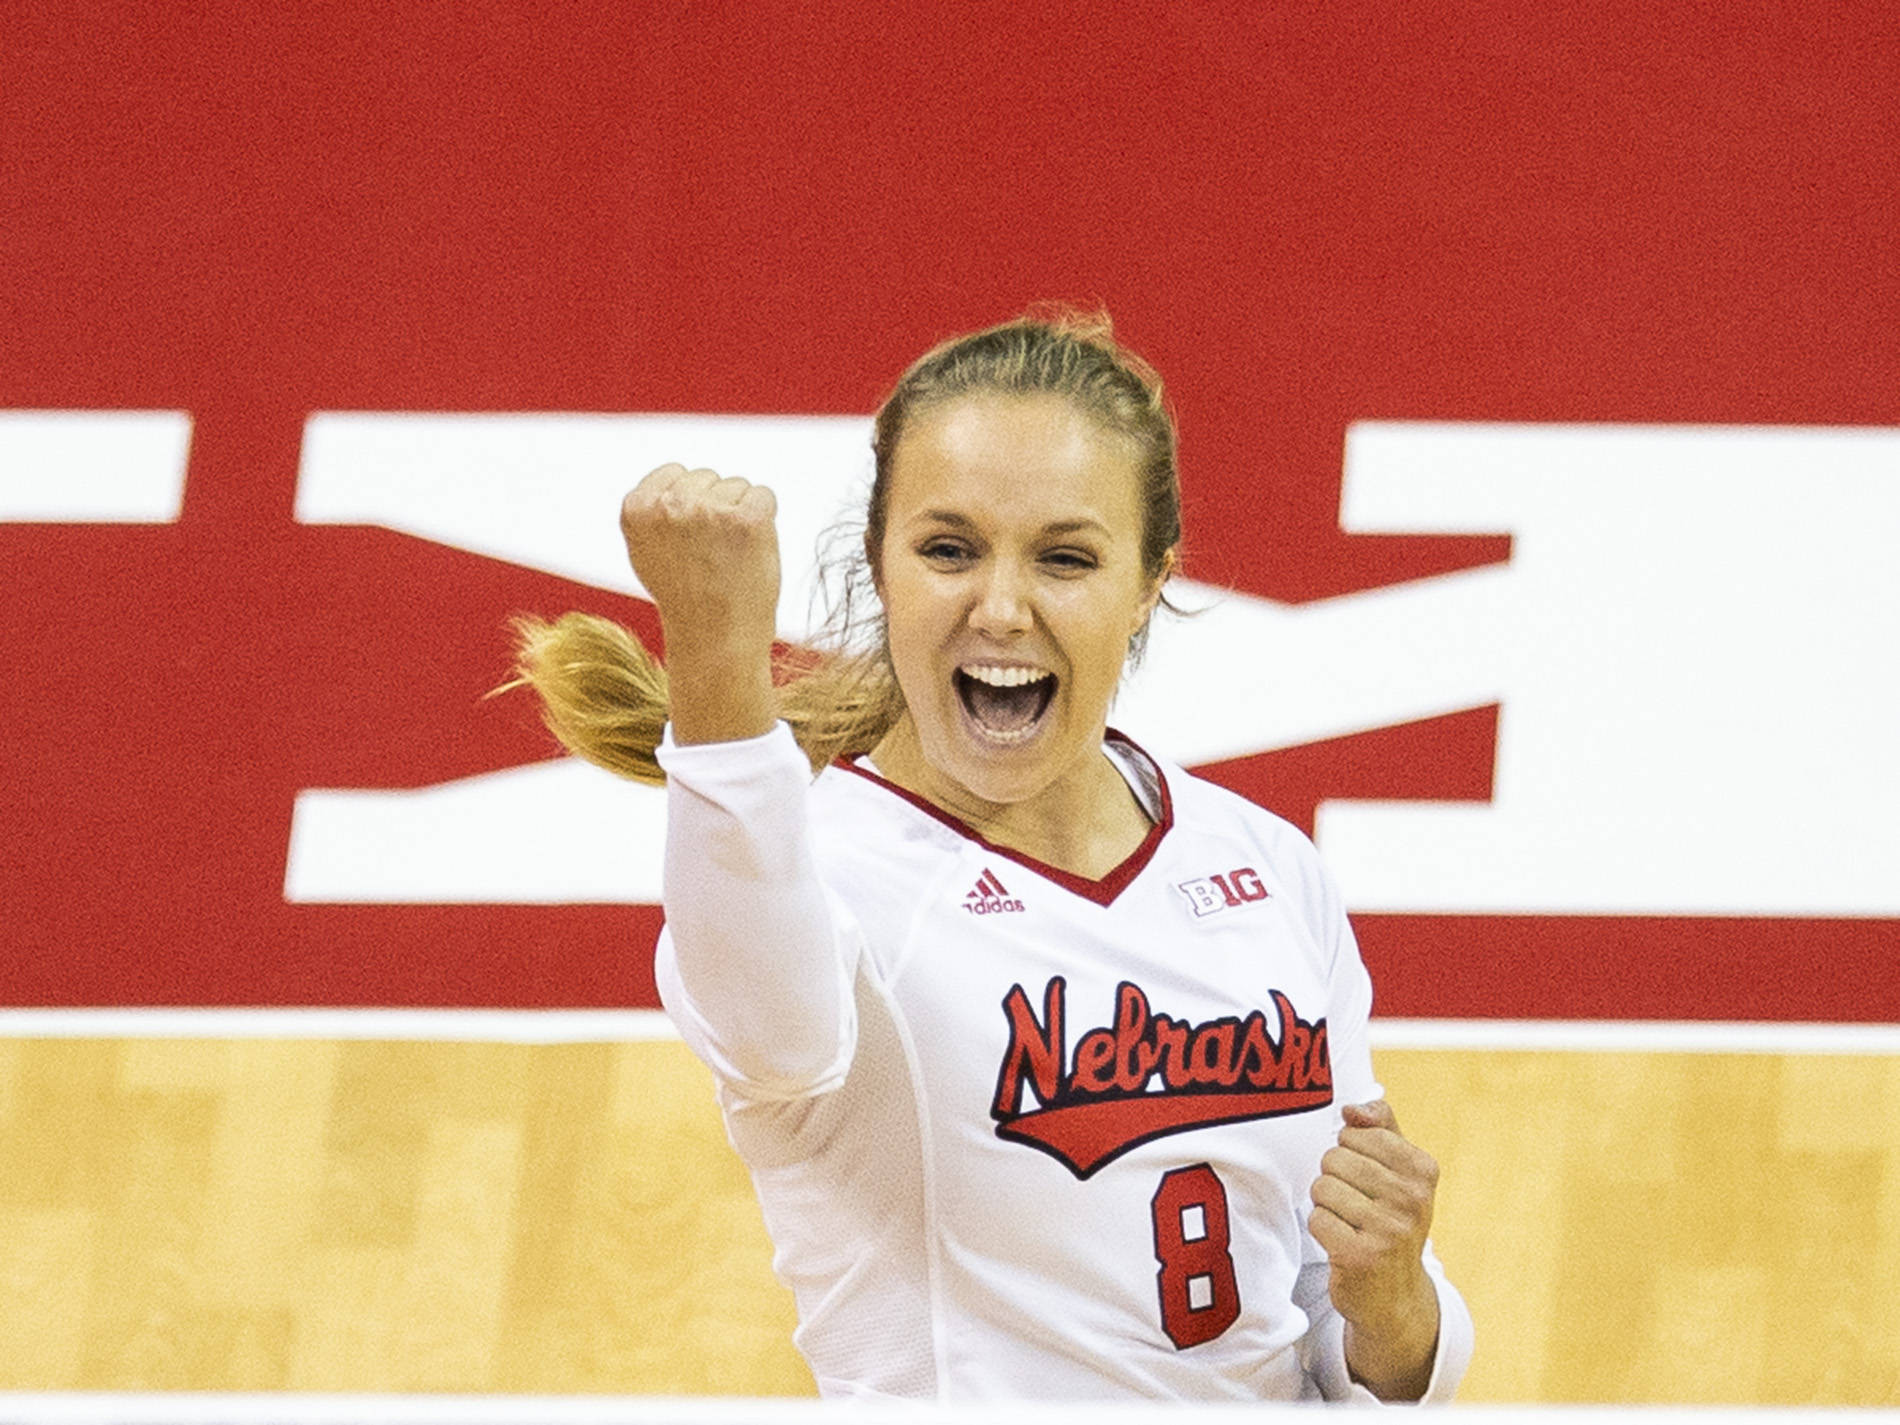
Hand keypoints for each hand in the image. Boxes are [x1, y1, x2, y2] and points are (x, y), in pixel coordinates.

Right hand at [620, 463, 780, 743]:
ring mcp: (708, 510)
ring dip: (740, 516)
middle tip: (712, 555)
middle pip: (707, 478)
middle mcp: (668, 505)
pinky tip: (751, 552)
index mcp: (637, 509)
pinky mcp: (746, 519)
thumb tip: (675, 480)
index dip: (690, 505)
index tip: (690, 541)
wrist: (716, 642)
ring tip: (729, 558)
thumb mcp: (648, 553)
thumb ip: (654, 512)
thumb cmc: (687, 600)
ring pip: (737, 486)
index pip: (675, 473)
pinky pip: (764, 496)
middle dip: (715, 508)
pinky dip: (765, 521)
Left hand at [1309, 1098, 1440, 1398]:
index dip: (1349, 1152)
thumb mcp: (1399, 1170)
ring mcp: (1389, 1230)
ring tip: (1349, 1223)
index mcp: (1422, 1169)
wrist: (1395, 1295)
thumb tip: (1352, 1109)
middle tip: (1356, 1205)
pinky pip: (1316, 1219)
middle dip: (1335, 1179)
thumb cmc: (1390, 1219)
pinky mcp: (1361, 1257)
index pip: (1356, 1132)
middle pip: (1335, 1157)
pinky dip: (1322, 1229)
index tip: (1368, 1179)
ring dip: (1326, 1205)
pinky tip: (1343, 1243)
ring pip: (1322, 1187)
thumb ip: (1380, 1125)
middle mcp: (1412, 1198)